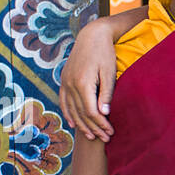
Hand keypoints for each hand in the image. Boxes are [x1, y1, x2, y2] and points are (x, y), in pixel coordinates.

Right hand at [59, 17, 118, 141]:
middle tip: (105, 139)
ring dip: (81, 125)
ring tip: (92, 136)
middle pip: (82, 113)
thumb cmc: (105, 53)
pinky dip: (68, 113)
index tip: (110, 132)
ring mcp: (65, 82)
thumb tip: (104, 113)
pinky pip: (63, 101)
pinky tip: (73, 124)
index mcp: (83, 83)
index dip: (101, 124)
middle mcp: (71, 84)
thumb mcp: (109, 72)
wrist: (91, 35)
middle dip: (94, 128)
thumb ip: (106, 93)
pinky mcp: (64, 79)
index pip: (92, 111)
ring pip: (72, 109)